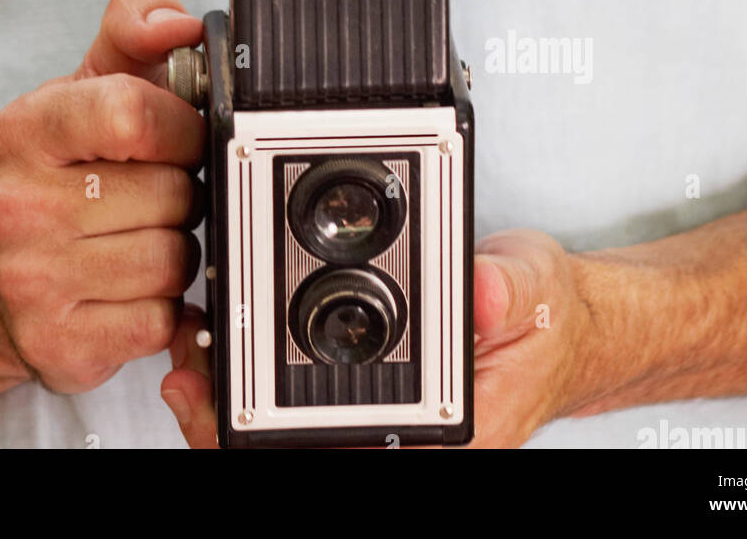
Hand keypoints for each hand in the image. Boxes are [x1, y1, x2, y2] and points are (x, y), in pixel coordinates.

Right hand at [0, 0, 206, 393]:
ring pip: (172, 259)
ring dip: (174, 250)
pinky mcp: (60, 346)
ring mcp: (34, 282)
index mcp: (26, 129)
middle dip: (180, 191)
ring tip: (139, 237)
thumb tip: (183, 23)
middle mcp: (19, 206)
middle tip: (151, 193)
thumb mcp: (87, 84)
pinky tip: (129, 288)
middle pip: (169, 192)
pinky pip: (162, 320)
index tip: (178, 133)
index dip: (180, 124)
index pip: (133, 111)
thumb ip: (135, 26)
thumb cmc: (58, 172)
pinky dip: (162, 306)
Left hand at [160, 228, 596, 447]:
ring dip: (232, 404)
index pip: (343, 458)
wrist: (560, 327)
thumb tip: (479, 290)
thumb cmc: (550, 320)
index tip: (217, 402)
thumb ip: (507, 290)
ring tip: (191, 353)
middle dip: (228, 422)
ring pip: (288, 441)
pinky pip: (298, 414)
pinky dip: (252, 387)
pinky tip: (223, 350)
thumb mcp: (537, 289)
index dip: (266, 440)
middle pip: (296, 456)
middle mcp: (406, 444)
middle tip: (186, 370)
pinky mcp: (369, 403)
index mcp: (449, 437)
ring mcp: (384, 430)